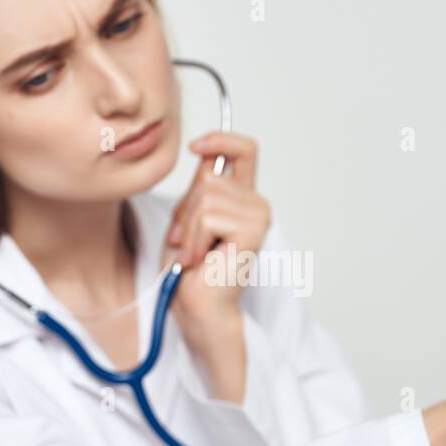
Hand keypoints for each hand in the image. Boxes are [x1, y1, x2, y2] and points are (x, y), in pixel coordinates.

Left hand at [162, 131, 270, 338]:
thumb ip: (200, 188)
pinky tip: (201, 260)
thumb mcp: (188, 218)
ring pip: (206, 196)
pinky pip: (209, 216)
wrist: (196, 307)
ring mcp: (258, 216)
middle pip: (209, 176)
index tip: (196, 146)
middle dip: (186, 209)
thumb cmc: (190, 270)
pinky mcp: (253, 230)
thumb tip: (205, 154)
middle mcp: (256, 204)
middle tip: (187, 242)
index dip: (221, 139)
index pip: (244, 150)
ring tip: (194, 253)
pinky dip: (195, 240)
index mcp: (242, 198)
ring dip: (189, 229)